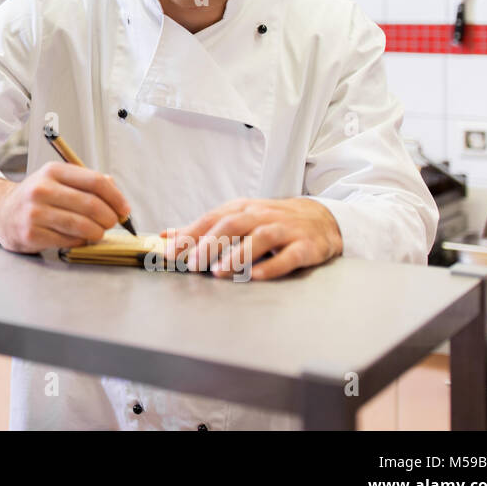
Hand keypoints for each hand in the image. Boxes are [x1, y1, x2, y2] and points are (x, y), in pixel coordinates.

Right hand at [0, 162, 131, 253]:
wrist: (1, 212)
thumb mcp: (57, 180)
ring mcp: (35, 212)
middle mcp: (42, 189)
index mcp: (53, 171)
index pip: (96, 181)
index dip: (116, 197)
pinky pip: (69, 240)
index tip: (124, 209)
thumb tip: (115, 191)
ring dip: (97, 232)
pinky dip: (80, 241)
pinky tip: (78, 237)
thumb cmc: (35, 198)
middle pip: (91, 205)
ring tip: (97, 232)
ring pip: (82, 225)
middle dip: (109, 218)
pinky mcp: (31, 233)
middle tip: (111, 223)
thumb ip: (85, 182)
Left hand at [159, 197, 342, 279]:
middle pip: (232, 225)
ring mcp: (285, 230)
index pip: (212, 218)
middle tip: (192, 264)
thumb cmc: (271, 220)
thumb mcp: (238, 218)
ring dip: (237, 255)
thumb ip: (203, 229)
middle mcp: (262, 216)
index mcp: (242, 208)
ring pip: (259, 238)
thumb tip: (166, 236)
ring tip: (218, 271)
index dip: (190, 234)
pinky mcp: (305, 246)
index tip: (170, 251)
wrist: (320, 218)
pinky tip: (257, 276)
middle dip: (209, 244)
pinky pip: (288, 256)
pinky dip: (272, 266)